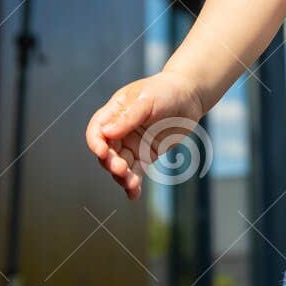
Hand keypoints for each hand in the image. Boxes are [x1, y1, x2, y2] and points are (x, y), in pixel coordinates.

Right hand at [84, 72, 206, 200]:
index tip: (102, 152)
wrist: (190, 96)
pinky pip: (136, 173)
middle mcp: (120, 131)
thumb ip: (128, 117)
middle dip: (110, 162)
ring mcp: (132, 144)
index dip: (96, 142)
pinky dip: (133, 185)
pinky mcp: (145, 155)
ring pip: (120, 165)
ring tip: (131, 184)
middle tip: (121, 169)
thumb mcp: (147, 100)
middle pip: (107, 152)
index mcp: (114, 113)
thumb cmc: (166, 91)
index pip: (97, 130)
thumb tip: (106, 133)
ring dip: (121, 176)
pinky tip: (134, 195)